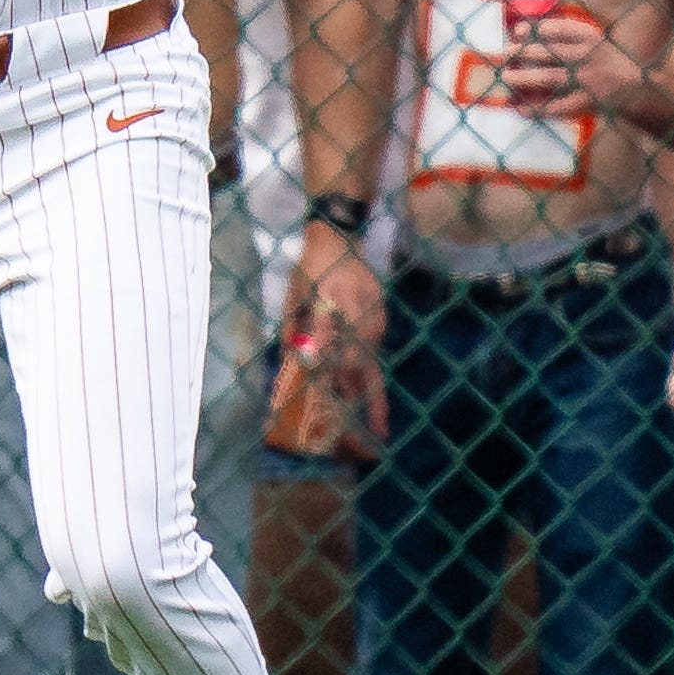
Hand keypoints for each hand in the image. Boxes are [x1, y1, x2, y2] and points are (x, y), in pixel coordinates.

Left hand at [265, 230, 384, 463]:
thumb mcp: (293, 297)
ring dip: (371, 395)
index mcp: (329, 304)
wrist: (338, 238)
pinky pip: (374, 350)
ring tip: (376, 427)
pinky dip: (371, 373)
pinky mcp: (381, 316)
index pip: (325, 344)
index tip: (317, 397)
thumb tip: (293, 363)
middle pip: (358, 362)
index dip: (320, 370)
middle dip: (359, 400)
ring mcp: (373, 316)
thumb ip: (294, 329)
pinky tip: (371, 396)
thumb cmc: (309, 269)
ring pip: (371, 360)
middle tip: (362, 435)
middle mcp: (355, 313)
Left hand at [493, 10, 648, 118]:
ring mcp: (587, 80)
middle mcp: (588, 56)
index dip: (534, 29)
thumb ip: (571, 38)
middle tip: (505, 55)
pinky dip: (537, 109)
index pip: (558, 28)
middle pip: (548, 52)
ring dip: (523, 78)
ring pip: (548, 78)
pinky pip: (556, 106)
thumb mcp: (597, 42)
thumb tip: (528, 34)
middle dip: (522, 52)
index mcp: (591, 38)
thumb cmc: (610, 63)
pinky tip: (522, 109)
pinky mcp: (586, 102)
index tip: (517, 32)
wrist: (638, 91)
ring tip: (506, 77)